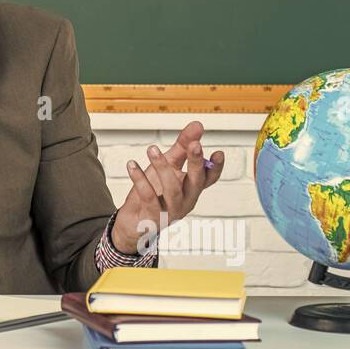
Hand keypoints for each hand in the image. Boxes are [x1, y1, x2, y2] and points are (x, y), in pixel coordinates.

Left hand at [111, 120, 224, 253]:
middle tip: (194, 144)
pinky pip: (149, 197)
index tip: (218, 152)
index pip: (209, 178)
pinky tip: (131, 165)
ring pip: (172, 189)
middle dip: (196, 162)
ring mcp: (170, 212)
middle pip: (196, 182)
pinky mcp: (152, 218)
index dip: (216, 167)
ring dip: (162, 167)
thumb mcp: (168, 166)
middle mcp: (186, 201)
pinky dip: (140, 180)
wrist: (134, 223)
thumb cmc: (154, 192)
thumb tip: (198, 125)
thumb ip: (182, 146)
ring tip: (151, 149)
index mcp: (192, 189)